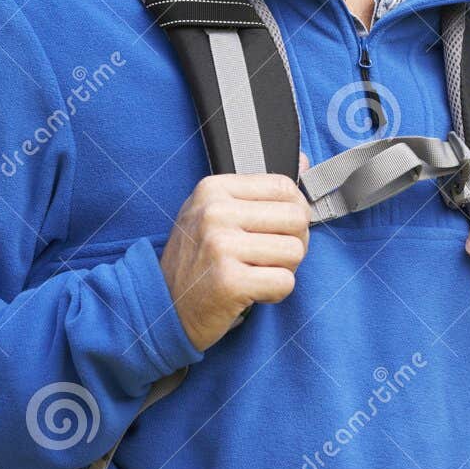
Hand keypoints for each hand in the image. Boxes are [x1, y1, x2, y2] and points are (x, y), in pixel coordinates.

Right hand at [159, 163, 310, 350]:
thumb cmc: (198, 258)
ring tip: (256, 273)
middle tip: (269, 257)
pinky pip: (284, 282)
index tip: (278, 229)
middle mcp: (215, 212)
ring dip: (284, 269)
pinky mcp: (229, 281)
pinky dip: (275, 293)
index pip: (284, 186)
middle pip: (296, 218)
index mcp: (214, 188)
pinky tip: (251, 292)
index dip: (294, 211)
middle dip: (294, 242)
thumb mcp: (217, 212)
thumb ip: (259, 189)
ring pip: (295, 251)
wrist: (164, 307)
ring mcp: (220, 246)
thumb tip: (304, 161)